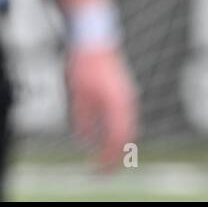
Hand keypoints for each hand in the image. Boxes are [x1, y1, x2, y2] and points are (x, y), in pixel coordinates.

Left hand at [66, 45, 137, 170]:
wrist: (93, 38)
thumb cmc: (84, 64)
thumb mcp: (77, 95)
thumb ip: (83, 120)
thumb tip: (85, 140)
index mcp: (118, 104)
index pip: (117, 139)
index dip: (109, 157)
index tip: (98, 168)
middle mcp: (127, 100)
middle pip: (128, 135)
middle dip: (116, 153)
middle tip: (103, 167)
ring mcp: (128, 94)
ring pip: (129, 126)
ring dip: (119, 142)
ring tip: (106, 154)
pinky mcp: (124, 90)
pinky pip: (127, 116)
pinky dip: (119, 129)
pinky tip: (108, 133)